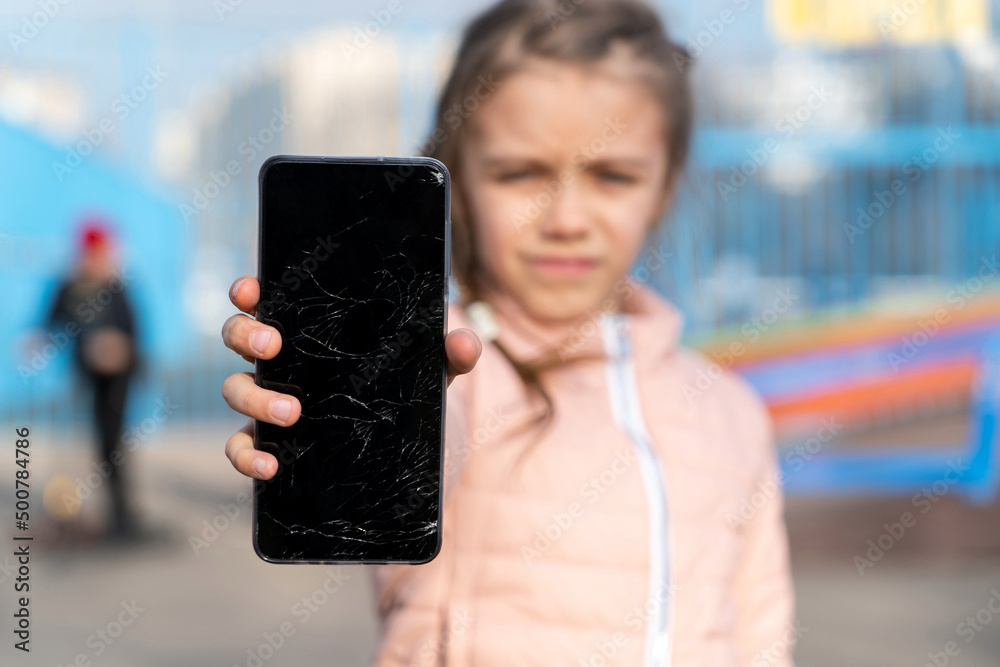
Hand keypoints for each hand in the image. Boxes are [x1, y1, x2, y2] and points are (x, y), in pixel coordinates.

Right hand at [220, 275, 480, 480]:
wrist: (427, 468)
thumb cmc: (423, 404)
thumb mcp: (442, 376)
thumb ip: (454, 354)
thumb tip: (461, 341)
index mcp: (319, 334)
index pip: (271, 301)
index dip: (250, 291)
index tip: (251, 290)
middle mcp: (290, 365)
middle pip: (240, 337)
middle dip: (246, 334)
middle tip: (274, 345)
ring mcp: (279, 406)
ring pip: (236, 390)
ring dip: (254, 398)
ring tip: (292, 412)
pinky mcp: (282, 450)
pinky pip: (242, 449)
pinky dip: (244, 456)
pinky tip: (270, 465)